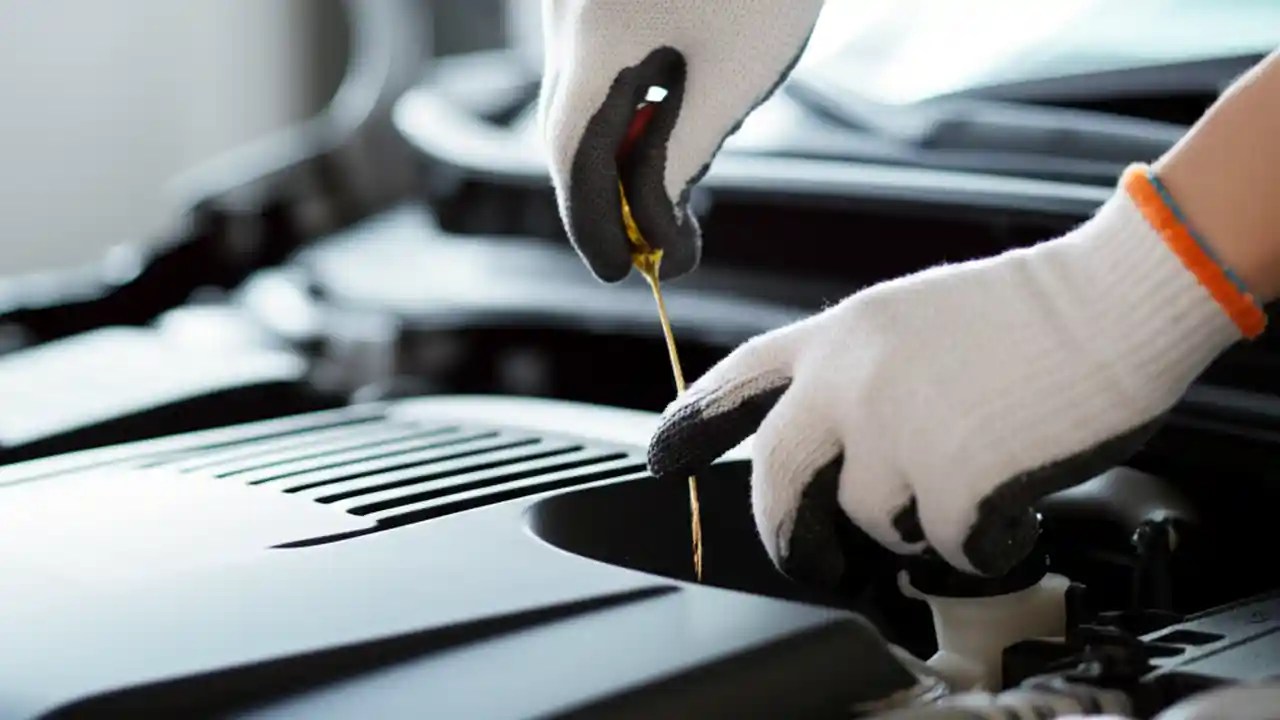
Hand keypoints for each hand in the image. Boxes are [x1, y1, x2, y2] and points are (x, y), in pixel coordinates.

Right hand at [538, 0, 823, 281]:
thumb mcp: (737, 75)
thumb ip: (684, 153)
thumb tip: (654, 220)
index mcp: (594, 41)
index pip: (569, 158)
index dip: (592, 226)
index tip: (625, 271)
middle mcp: (565, 18)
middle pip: (565, 129)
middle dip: (609, 193)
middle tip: (662, 239)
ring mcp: (574, 0)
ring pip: (580, 95)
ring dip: (619, 149)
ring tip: (675, 183)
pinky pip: (597, 61)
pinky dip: (626, 103)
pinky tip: (673, 112)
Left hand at [647, 166, 1261, 583]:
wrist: (1113, 298)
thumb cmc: (1030, 308)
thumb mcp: (910, 317)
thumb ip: (855, 373)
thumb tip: (833, 448)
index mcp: (838, 336)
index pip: (737, 382)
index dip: (691, 424)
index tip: (661, 459)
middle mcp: (849, 384)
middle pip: (777, 485)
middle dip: (788, 538)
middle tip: (811, 561)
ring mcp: (895, 433)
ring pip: (877, 522)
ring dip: (923, 522)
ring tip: (978, 478)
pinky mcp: (951, 481)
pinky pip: (949, 547)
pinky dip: (984, 542)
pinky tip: (1014, 503)